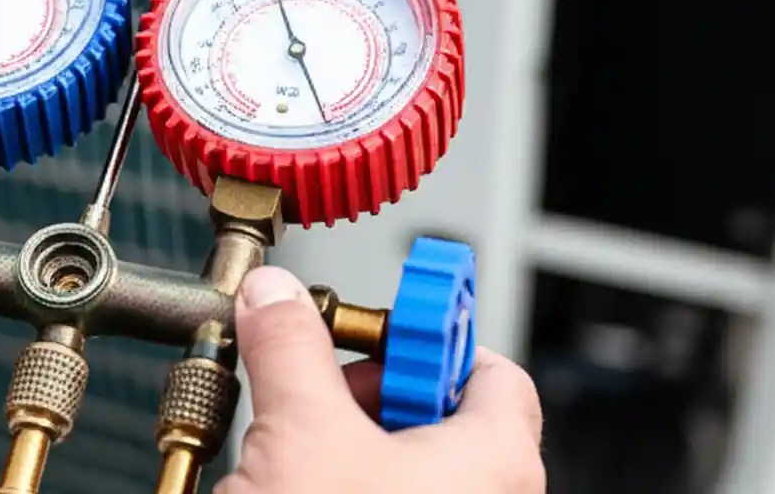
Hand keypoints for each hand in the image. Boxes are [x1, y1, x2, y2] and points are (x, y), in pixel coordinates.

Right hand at [220, 267, 544, 493]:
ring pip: (407, 463)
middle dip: (369, 390)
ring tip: (298, 448)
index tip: (380, 325)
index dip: (426, 337)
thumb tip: (276, 299)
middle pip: (440, 412)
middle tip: (322, 391)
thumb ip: (290, 349)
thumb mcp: (300, 434)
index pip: (490, 367)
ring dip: (347, 439)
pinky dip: (344, 481)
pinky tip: (298, 487)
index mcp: (497, 459)